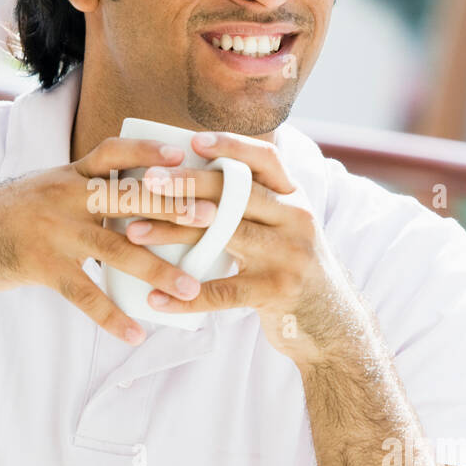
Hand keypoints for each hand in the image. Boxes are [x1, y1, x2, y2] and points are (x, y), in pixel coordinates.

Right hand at [0, 136, 223, 345]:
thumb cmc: (12, 214)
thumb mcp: (48, 188)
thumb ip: (88, 189)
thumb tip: (141, 197)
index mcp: (71, 175)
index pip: (113, 152)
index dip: (147, 151)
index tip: (182, 156)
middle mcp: (65, 197)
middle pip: (127, 198)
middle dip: (172, 208)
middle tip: (211, 219)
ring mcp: (55, 232)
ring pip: (115, 249)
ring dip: (156, 270)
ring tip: (190, 290)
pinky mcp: (43, 266)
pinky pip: (84, 294)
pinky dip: (111, 316)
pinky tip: (135, 334)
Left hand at [124, 131, 368, 365]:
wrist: (331, 323)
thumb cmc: (290, 267)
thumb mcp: (284, 227)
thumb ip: (253, 204)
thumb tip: (193, 175)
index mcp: (295, 198)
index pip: (266, 160)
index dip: (230, 146)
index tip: (192, 141)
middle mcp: (297, 219)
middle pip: (236, 193)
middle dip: (187, 184)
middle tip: (146, 182)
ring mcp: (288, 255)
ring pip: (224, 235)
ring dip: (173, 233)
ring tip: (134, 232)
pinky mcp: (276, 292)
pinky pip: (223, 292)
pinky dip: (185, 296)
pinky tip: (155, 297)